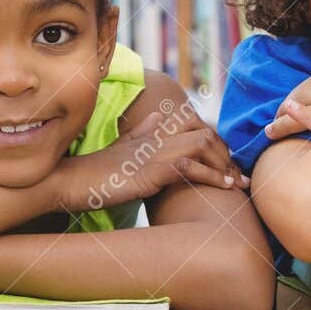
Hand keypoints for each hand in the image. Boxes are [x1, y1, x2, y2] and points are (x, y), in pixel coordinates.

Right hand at [50, 109, 247, 213]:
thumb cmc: (94, 173)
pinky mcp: (150, 169)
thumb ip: (139, 135)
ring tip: (236, 184)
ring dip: (223, 165)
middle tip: (240, 177)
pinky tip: (222, 189)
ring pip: (202, 144)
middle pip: (204, 131)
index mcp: (150, 132)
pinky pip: (190, 166)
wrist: (70, 182)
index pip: (193, 124)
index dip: (215, 142)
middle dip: (226, 154)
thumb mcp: (121, 150)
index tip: (227, 165)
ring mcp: (153, 151)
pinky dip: (211, 177)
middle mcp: (154, 136)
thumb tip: (154, 120)